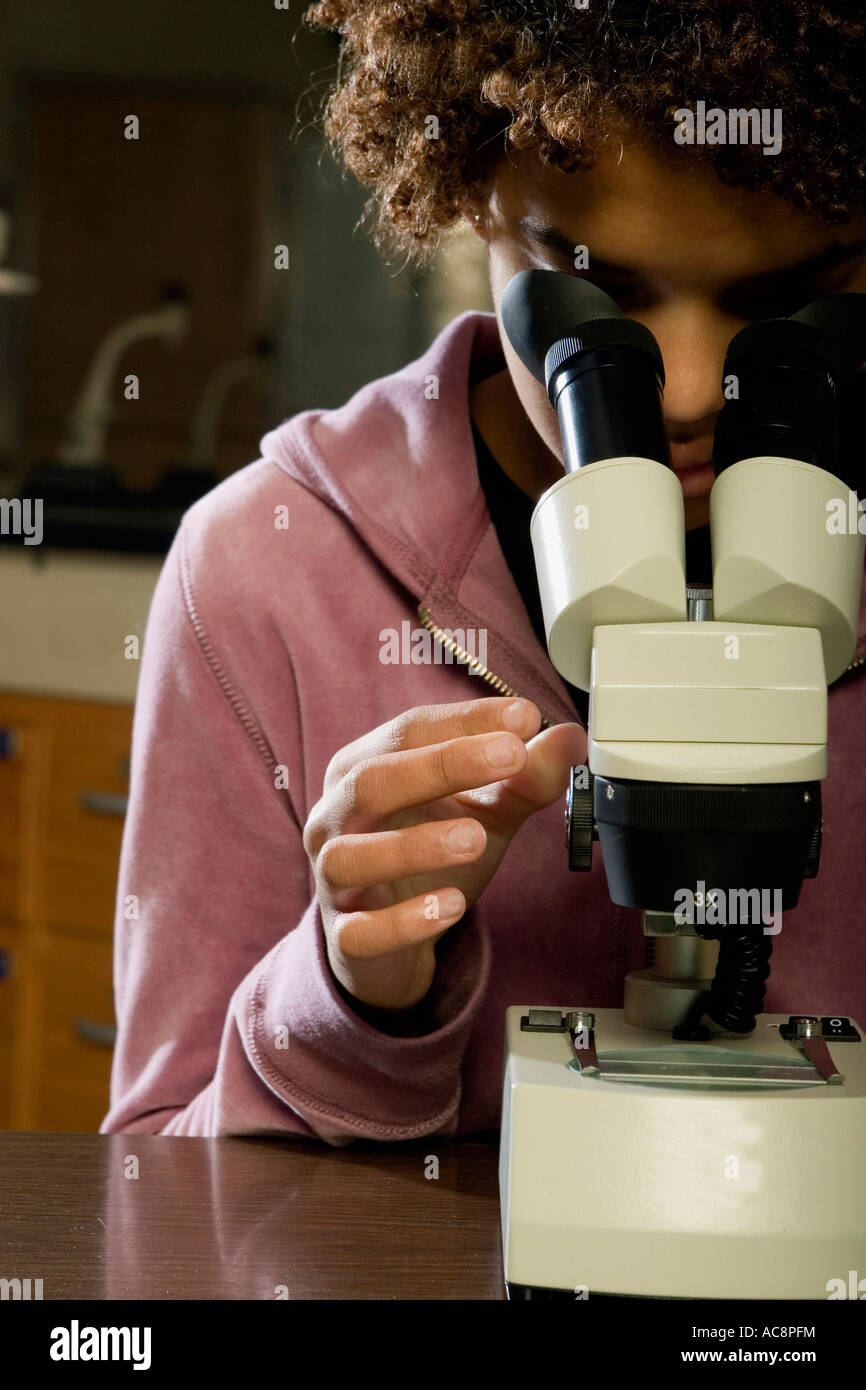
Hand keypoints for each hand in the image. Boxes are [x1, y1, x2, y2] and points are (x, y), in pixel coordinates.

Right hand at [303, 697, 586, 1011]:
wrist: (391, 944)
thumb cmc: (427, 861)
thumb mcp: (483, 813)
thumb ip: (524, 778)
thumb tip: (571, 739)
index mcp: (364, 769)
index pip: (409, 731)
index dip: (466, 721)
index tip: (525, 717)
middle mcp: (336, 817)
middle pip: (374, 780)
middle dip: (442, 764)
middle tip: (510, 755)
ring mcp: (333, 880)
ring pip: (353, 855)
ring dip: (415, 844)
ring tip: (475, 837)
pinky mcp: (346, 938)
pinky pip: (363, 930)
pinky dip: (406, 919)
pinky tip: (450, 907)